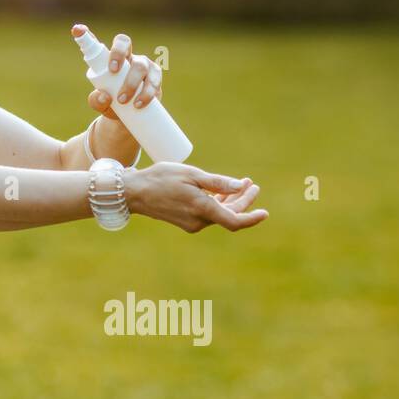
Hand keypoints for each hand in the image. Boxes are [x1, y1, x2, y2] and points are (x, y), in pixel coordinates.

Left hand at [71, 24, 162, 119]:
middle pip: (125, 44)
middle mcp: (129, 57)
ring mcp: (145, 66)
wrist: (129, 117)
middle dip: (117, 54)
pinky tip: (139, 103)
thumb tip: (104, 96)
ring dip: (131, 82)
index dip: (89, 34)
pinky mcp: (155, 79)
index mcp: (113, 58)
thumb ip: (97, 100)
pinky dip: (147, 93)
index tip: (79, 31)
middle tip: (112, 71)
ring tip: (123, 100)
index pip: (102, 42)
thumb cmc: (111, 103)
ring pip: (141, 66)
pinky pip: (154, 82)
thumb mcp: (100, 103)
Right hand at [124, 162, 268, 232]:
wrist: (133, 193)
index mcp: (201, 209)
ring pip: (219, 214)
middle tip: (251, 184)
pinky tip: (220, 192)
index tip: (265, 213)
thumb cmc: (160, 179)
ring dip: (230, 201)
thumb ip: (217, 182)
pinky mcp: (184, 222)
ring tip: (240, 184)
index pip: (234, 221)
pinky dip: (217, 204)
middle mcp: (198, 221)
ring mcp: (191, 223)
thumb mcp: (191, 174)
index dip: (252, 218)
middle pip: (229, 215)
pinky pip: (208, 214)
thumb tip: (240, 186)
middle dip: (243, 201)